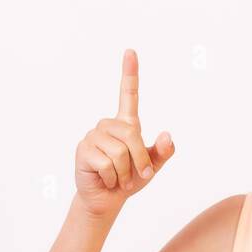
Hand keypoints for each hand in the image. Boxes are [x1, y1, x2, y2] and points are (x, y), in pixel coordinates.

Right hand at [74, 49, 174, 216]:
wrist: (107, 199)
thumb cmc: (130, 179)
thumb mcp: (152, 167)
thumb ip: (163, 152)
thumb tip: (168, 134)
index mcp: (126, 124)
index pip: (128, 93)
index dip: (130, 72)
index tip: (130, 51)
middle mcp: (108, 125)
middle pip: (132, 135)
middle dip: (140, 159)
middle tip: (138, 176)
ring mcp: (94, 135)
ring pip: (120, 152)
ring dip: (126, 173)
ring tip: (119, 178)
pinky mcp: (83, 150)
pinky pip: (107, 163)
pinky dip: (113, 178)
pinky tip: (107, 180)